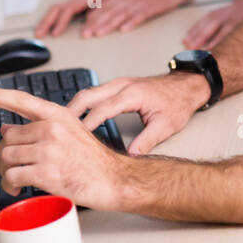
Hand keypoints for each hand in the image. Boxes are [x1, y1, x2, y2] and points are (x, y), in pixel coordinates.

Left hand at [0, 84, 130, 210]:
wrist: (114, 179)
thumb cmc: (94, 159)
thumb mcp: (70, 132)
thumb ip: (40, 127)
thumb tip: (7, 128)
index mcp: (57, 115)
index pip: (21, 100)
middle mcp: (52, 128)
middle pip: (8, 138)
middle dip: (2, 155)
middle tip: (2, 167)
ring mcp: (49, 149)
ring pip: (8, 157)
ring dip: (5, 173)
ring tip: (12, 181)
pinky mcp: (46, 172)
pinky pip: (13, 176)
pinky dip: (10, 186)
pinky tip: (17, 189)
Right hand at [35, 0, 131, 37]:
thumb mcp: (112, 2)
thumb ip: (99, 15)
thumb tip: (87, 30)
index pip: (69, 10)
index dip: (61, 22)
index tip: (55, 33)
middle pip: (57, 8)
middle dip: (46, 22)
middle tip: (39, 35)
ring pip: (55, 9)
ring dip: (46, 21)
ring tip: (38, 33)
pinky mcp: (73, 3)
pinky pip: (58, 10)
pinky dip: (50, 18)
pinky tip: (46, 27)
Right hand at [66, 72, 209, 154]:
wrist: (187, 86)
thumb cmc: (178, 103)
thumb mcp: (165, 126)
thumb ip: (146, 142)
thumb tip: (130, 158)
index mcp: (132, 95)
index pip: (101, 110)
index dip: (85, 125)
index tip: (72, 140)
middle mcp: (121, 86)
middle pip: (87, 97)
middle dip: (69, 114)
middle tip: (56, 132)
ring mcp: (118, 84)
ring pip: (87, 93)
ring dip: (73, 108)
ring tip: (60, 128)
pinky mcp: (118, 86)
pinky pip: (94, 94)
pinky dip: (82, 105)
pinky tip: (75, 119)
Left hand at [78, 0, 198, 37]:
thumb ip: (121, 4)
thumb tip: (106, 16)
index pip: (104, 7)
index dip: (93, 19)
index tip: (84, 29)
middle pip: (109, 11)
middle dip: (96, 24)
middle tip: (85, 35)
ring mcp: (140, 2)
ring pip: (121, 14)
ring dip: (109, 24)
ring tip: (99, 34)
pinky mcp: (152, 7)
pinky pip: (140, 15)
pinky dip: (131, 22)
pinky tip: (124, 30)